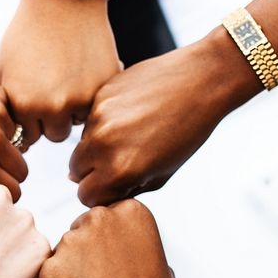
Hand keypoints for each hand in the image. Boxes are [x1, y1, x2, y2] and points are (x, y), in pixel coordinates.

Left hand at [0, 0, 120, 145]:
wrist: (62, 1)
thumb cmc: (27, 34)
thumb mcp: (4, 71)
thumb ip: (9, 108)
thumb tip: (15, 141)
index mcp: (25, 104)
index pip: (27, 137)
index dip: (28, 122)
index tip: (30, 105)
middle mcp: (55, 107)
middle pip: (54, 135)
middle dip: (51, 119)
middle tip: (50, 91)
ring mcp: (83, 97)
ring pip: (77, 122)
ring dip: (72, 109)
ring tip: (65, 80)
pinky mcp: (105, 86)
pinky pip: (96, 104)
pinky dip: (90, 95)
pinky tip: (81, 73)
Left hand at [38, 200, 211, 277]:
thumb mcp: (157, 258)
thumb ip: (130, 241)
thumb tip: (108, 243)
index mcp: (129, 210)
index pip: (106, 219)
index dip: (111, 246)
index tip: (122, 268)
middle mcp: (99, 217)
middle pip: (81, 230)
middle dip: (88, 254)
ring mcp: (71, 242)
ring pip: (63, 253)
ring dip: (72, 272)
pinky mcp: (49, 269)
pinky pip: (48, 275)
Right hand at [69, 31, 259, 206]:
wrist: (201, 80)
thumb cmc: (188, 131)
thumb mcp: (161, 175)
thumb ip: (124, 187)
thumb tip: (87, 187)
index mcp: (120, 170)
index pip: (86, 196)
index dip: (101, 193)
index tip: (117, 184)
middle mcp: (103, 144)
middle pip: (76, 171)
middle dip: (93, 172)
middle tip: (121, 161)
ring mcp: (99, 116)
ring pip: (81, 144)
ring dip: (97, 146)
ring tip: (131, 134)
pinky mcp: (101, 94)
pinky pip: (90, 118)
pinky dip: (104, 122)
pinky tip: (131, 115)